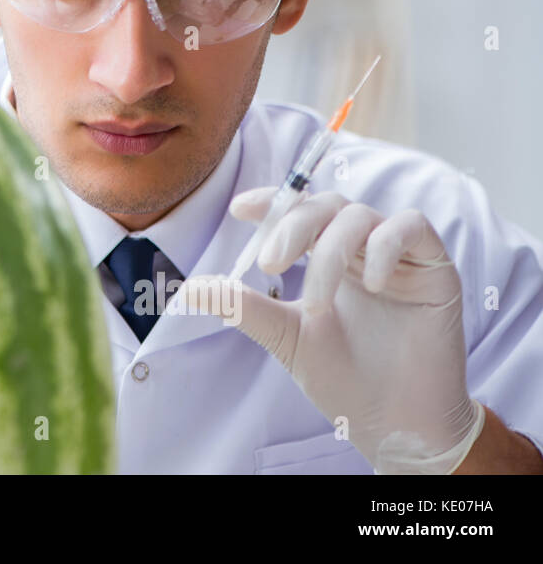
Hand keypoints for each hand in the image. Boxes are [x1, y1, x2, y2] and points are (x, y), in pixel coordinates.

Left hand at [180, 187, 486, 473]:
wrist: (394, 423)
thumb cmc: (344, 380)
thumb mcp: (287, 337)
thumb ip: (245, 307)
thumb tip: (189, 288)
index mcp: (328, 257)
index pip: (300, 211)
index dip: (272, 202)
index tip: (239, 209)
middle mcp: (363, 248)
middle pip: (326, 205)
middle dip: (293, 227)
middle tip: (270, 265)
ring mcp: (399, 255)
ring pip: (360, 215)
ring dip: (330, 252)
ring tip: (316, 303)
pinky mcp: (436, 267)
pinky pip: (413, 226)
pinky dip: (385, 245)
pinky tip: (368, 284)